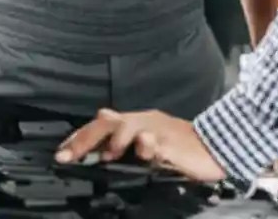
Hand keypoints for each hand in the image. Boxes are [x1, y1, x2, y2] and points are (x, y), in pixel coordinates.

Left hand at [54, 108, 225, 182]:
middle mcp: (143, 122)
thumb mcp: (149, 149)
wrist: (215, 148)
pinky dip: (148, 145)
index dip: (79, 138)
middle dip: (85, 138)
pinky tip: (142, 150)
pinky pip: (158, 141)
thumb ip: (126, 150)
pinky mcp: (174, 143)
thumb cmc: (182, 150)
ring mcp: (158, 131)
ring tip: (103, 154)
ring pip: (129, 126)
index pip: (101, 126)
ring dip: (113, 139)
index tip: (61, 153)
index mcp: (135, 123)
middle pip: (108, 122)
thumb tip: (98, 156)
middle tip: (67, 155)